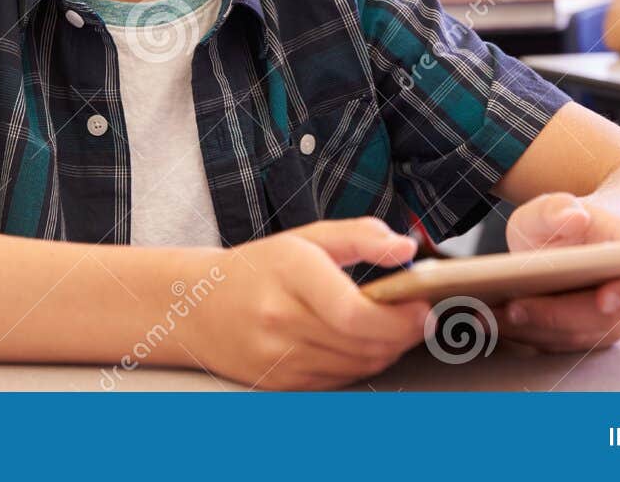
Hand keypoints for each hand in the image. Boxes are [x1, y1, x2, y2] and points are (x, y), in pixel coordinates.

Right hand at [189, 218, 429, 389]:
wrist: (197, 307)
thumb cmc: (257, 268)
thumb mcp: (306, 237)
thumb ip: (360, 236)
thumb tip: (405, 249)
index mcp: (290, 274)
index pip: (353, 311)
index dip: (398, 317)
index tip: (422, 306)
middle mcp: (280, 320)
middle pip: (362, 343)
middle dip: (403, 333)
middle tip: (420, 315)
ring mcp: (279, 357)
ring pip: (357, 365)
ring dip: (388, 350)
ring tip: (396, 326)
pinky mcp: (281, 383)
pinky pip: (339, 380)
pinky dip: (362, 363)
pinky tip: (365, 342)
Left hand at [493, 193, 619, 352]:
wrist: (567, 240)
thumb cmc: (566, 221)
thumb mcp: (552, 204)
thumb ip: (558, 207)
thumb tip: (573, 216)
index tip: (605, 300)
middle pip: (601, 318)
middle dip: (555, 316)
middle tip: (514, 307)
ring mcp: (607, 321)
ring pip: (575, 336)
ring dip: (531, 330)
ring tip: (487, 316)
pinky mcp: (580, 336)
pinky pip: (555, 344)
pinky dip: (522, 336)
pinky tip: (490, 323)